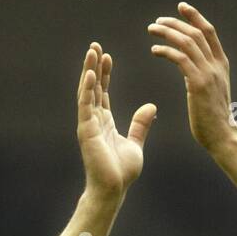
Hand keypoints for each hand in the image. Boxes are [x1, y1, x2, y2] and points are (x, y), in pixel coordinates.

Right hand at [77, 42, 156, 195]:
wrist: (113, 190)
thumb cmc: (121, 172)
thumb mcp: (135, 143)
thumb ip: (140, 124)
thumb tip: (151, 107)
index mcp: (104, 121)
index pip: (103, 92)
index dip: (105, 74)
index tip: (107, 56)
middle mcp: (94, 120)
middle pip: (93, 87)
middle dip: (94, 66)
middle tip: (95, 45)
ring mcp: (88, 124)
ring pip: (87, 91)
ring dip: (88, 70)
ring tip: (91, 51)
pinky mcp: (86, 131)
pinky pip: (85, 105)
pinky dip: (87, 89)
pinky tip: (89, 73)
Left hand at [147, 3, 236, 153]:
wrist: (223, 138)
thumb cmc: (215, 121)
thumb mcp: (212, 93)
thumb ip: (202, 77)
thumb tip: (187, 71)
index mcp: (222, 65)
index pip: (209, 32)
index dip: (195, 16)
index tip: (181, 7)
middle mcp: (216, 65)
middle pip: (195, 33)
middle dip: (175, 23)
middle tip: (157, 22)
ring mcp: (208, 74)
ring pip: (187, 42)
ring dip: (167, 33)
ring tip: (152, 30)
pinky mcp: (198, 84)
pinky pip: (180, 58)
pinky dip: (166, 51)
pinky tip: (155, 51)